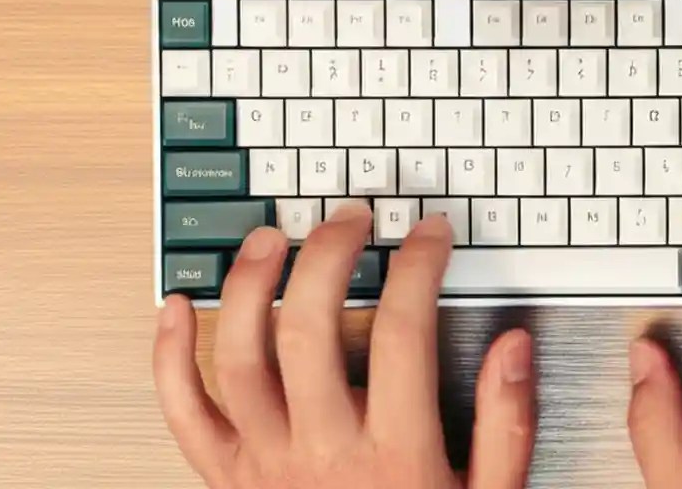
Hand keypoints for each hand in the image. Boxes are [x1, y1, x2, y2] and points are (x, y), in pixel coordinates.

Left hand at [153, 204, 534, 488]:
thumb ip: (506, 424)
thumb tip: (513, 348)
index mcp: (394, 452)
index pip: (405, 332)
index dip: (418, 267)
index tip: (428, 236)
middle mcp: (322, 450)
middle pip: (310, 329)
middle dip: (329, 256)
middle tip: (348, 220)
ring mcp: (264, 463)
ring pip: (240, 356)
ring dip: (250, 286)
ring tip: (270, 239)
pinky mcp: (226, 477)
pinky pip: (183, 411)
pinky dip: (168, 355)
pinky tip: (175, 307)